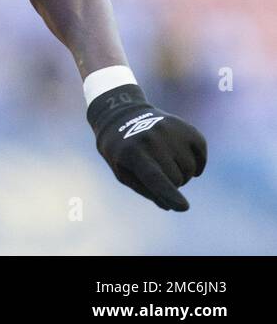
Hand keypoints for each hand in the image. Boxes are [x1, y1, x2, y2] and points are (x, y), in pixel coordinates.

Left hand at [87, 83, 206, 210]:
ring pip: (190, 169)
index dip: (169, 194)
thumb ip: (145, 190)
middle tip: (157, 171)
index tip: (184, 207)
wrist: (122, 116)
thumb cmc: (121, 151)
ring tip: (165, 160)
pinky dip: (197, 162)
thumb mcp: (123, 172)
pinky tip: (182, 157)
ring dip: (182, 172)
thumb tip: (170, 205)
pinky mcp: (186, 128)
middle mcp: (152, 139)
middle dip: (170, 183)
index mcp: (133, 153)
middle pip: (176, 179)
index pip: (154, 178)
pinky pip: (202, 155)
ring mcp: (170, 130)